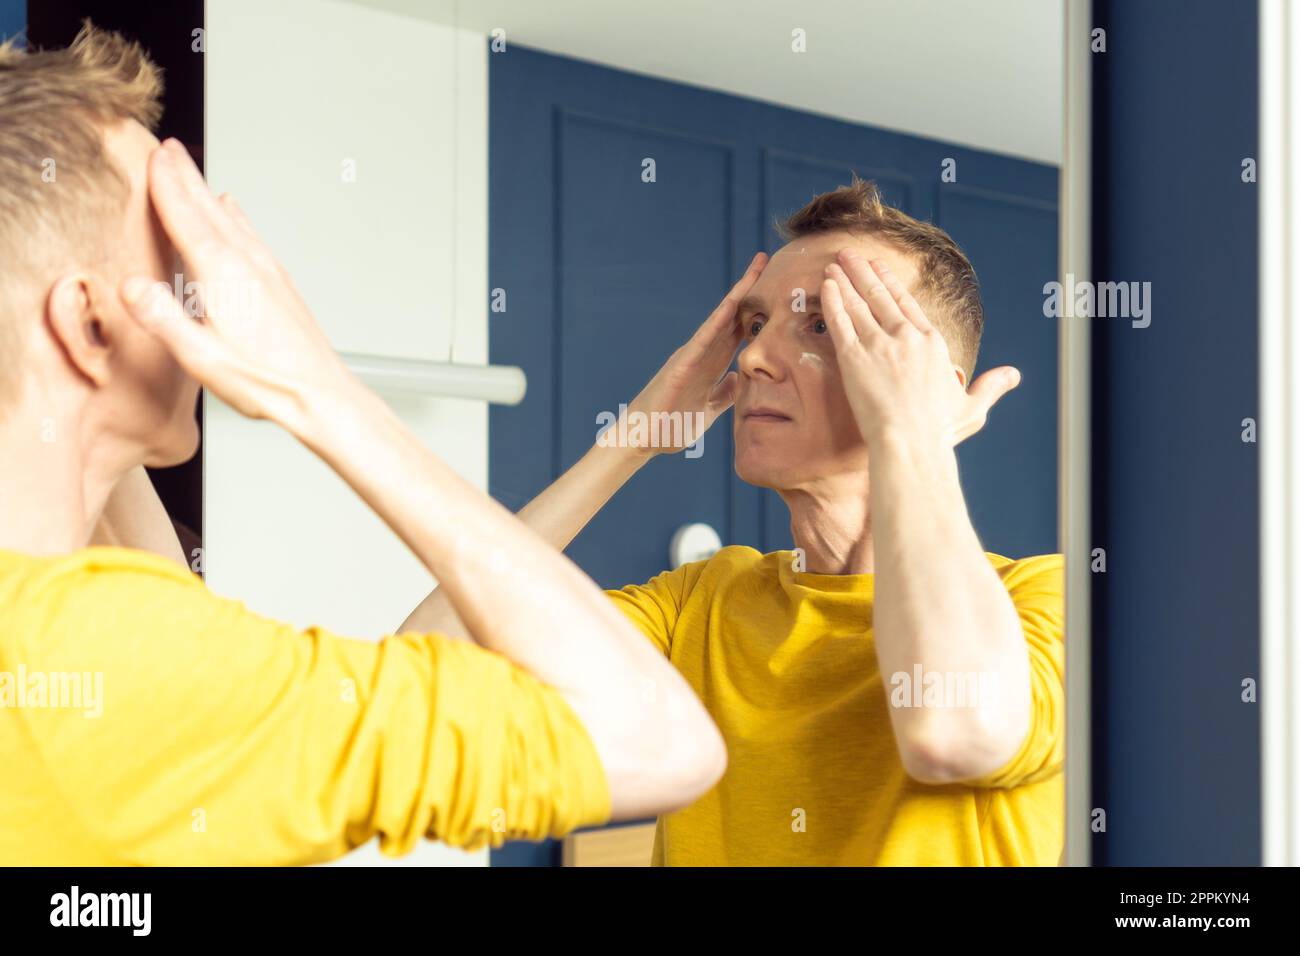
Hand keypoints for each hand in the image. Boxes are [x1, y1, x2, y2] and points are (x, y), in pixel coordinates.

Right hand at [119, 138, 354, 432]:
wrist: (321, 394)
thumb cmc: (265, 381)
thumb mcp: (201, 357)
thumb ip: (163, 319)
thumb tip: (130, 286)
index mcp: (222, 274)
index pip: (186, 218)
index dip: (167, 185)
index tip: (153, 156)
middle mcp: (248, 264)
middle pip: (209, 209)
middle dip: (186, 178)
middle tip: (169, 148)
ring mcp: (268, 272)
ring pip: (232, 220)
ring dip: (208, 194)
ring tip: (194, 174)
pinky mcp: (281, 285)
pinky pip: (251, 237)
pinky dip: (235, 218)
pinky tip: (235, 217)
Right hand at [615, 252, 766, 457]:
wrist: (644, 439)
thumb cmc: (672, 425)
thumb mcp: (710, 409)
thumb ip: (725, 393)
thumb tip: (740, 378)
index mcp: (712, 363)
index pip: (739, 331)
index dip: (758, 311)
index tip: (777, 292)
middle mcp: (703, 352)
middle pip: (732, 315)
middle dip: (750, 289)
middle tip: (768, 260)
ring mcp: (692, 354)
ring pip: (721, 317)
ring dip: (739, 293)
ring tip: (757, 268)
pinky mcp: (682, 363)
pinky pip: (704, 337)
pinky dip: (719, 319)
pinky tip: (734, 302)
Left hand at [820, 250, 1019, 448]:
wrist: (911, 443)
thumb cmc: (939, 431)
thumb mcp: (972, 407)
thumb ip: (989, 387)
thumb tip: (1013, 376)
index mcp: (933, 343)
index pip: (908, 305)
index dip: (891, 284)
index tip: (879, 268)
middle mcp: (906, 337)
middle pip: (881, 296)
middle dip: (863, 272)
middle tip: (850, 254)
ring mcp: (879, 344)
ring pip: (858, 303)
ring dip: (845, 280)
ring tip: (833, 264)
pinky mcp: (854, 357)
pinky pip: (840, 321)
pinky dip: (832, 301)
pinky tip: (826, 285)